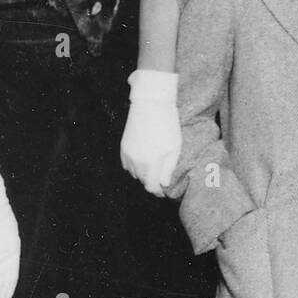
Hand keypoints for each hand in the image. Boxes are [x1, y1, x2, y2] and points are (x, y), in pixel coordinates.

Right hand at [120, 70, 182, 194]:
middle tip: (162, 178)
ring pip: (134, 173)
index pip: (152, 187)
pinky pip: (127, 164)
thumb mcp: (175, 148)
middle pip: (143, 181)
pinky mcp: (123, 147)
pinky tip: (144, 159)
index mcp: (151, 164)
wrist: (151, 105)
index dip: (159, 192)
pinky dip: (135, 166)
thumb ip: (168, 169)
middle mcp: (136, 162)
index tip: (165, 192)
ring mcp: (127, 155)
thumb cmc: (167, 125)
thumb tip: (163, 184)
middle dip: (153, 182)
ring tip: (155, 167)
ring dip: (144, 174)